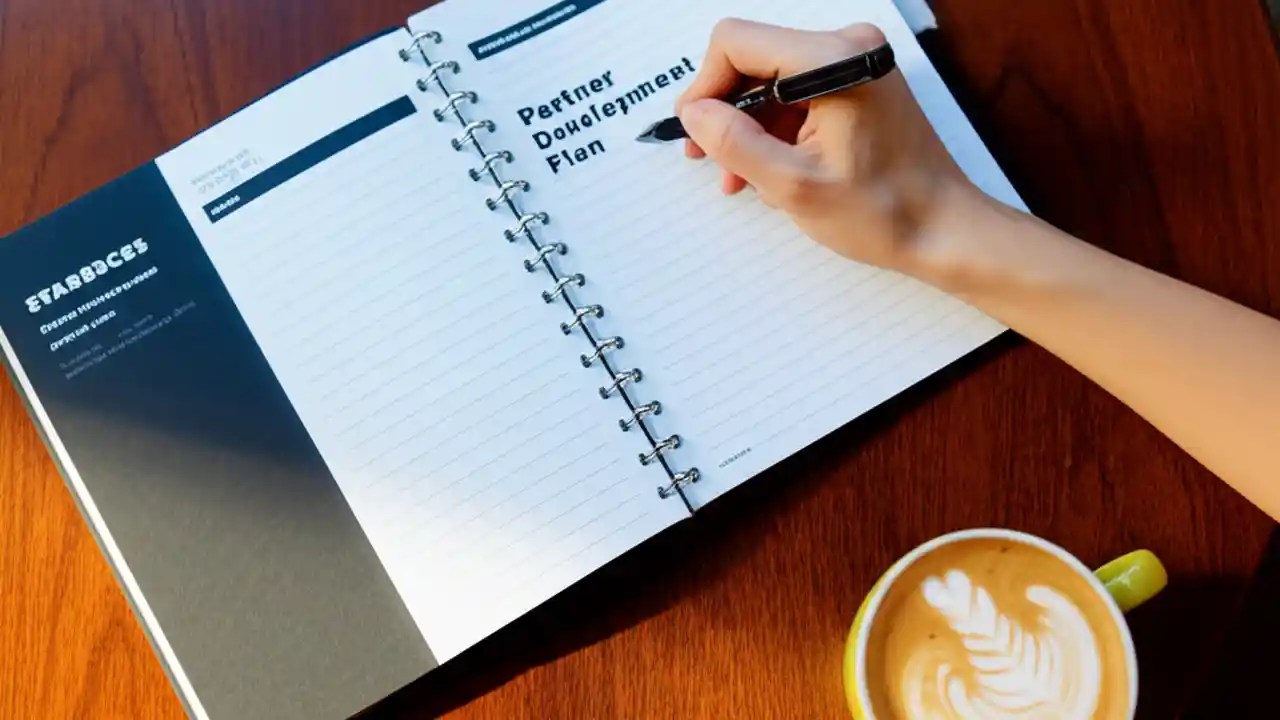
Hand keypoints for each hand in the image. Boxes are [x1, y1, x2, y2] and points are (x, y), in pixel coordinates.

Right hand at [676, 19, 985, 277]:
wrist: (944, 230)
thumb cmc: (885, 212)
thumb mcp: (792, 185)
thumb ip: (734, 142)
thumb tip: (694, 113)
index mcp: (833, 60)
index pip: (736, 43)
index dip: (704, 87)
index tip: (696, 134)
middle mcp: (847, 47)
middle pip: (751, 59)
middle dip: (725, 113)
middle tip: (711, 162)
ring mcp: (855, 63)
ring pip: (769, 81)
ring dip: (748, 128)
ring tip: (743, 178)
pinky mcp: (858, 83)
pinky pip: (795, 93)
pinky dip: (774, 129)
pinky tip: (771, 170)